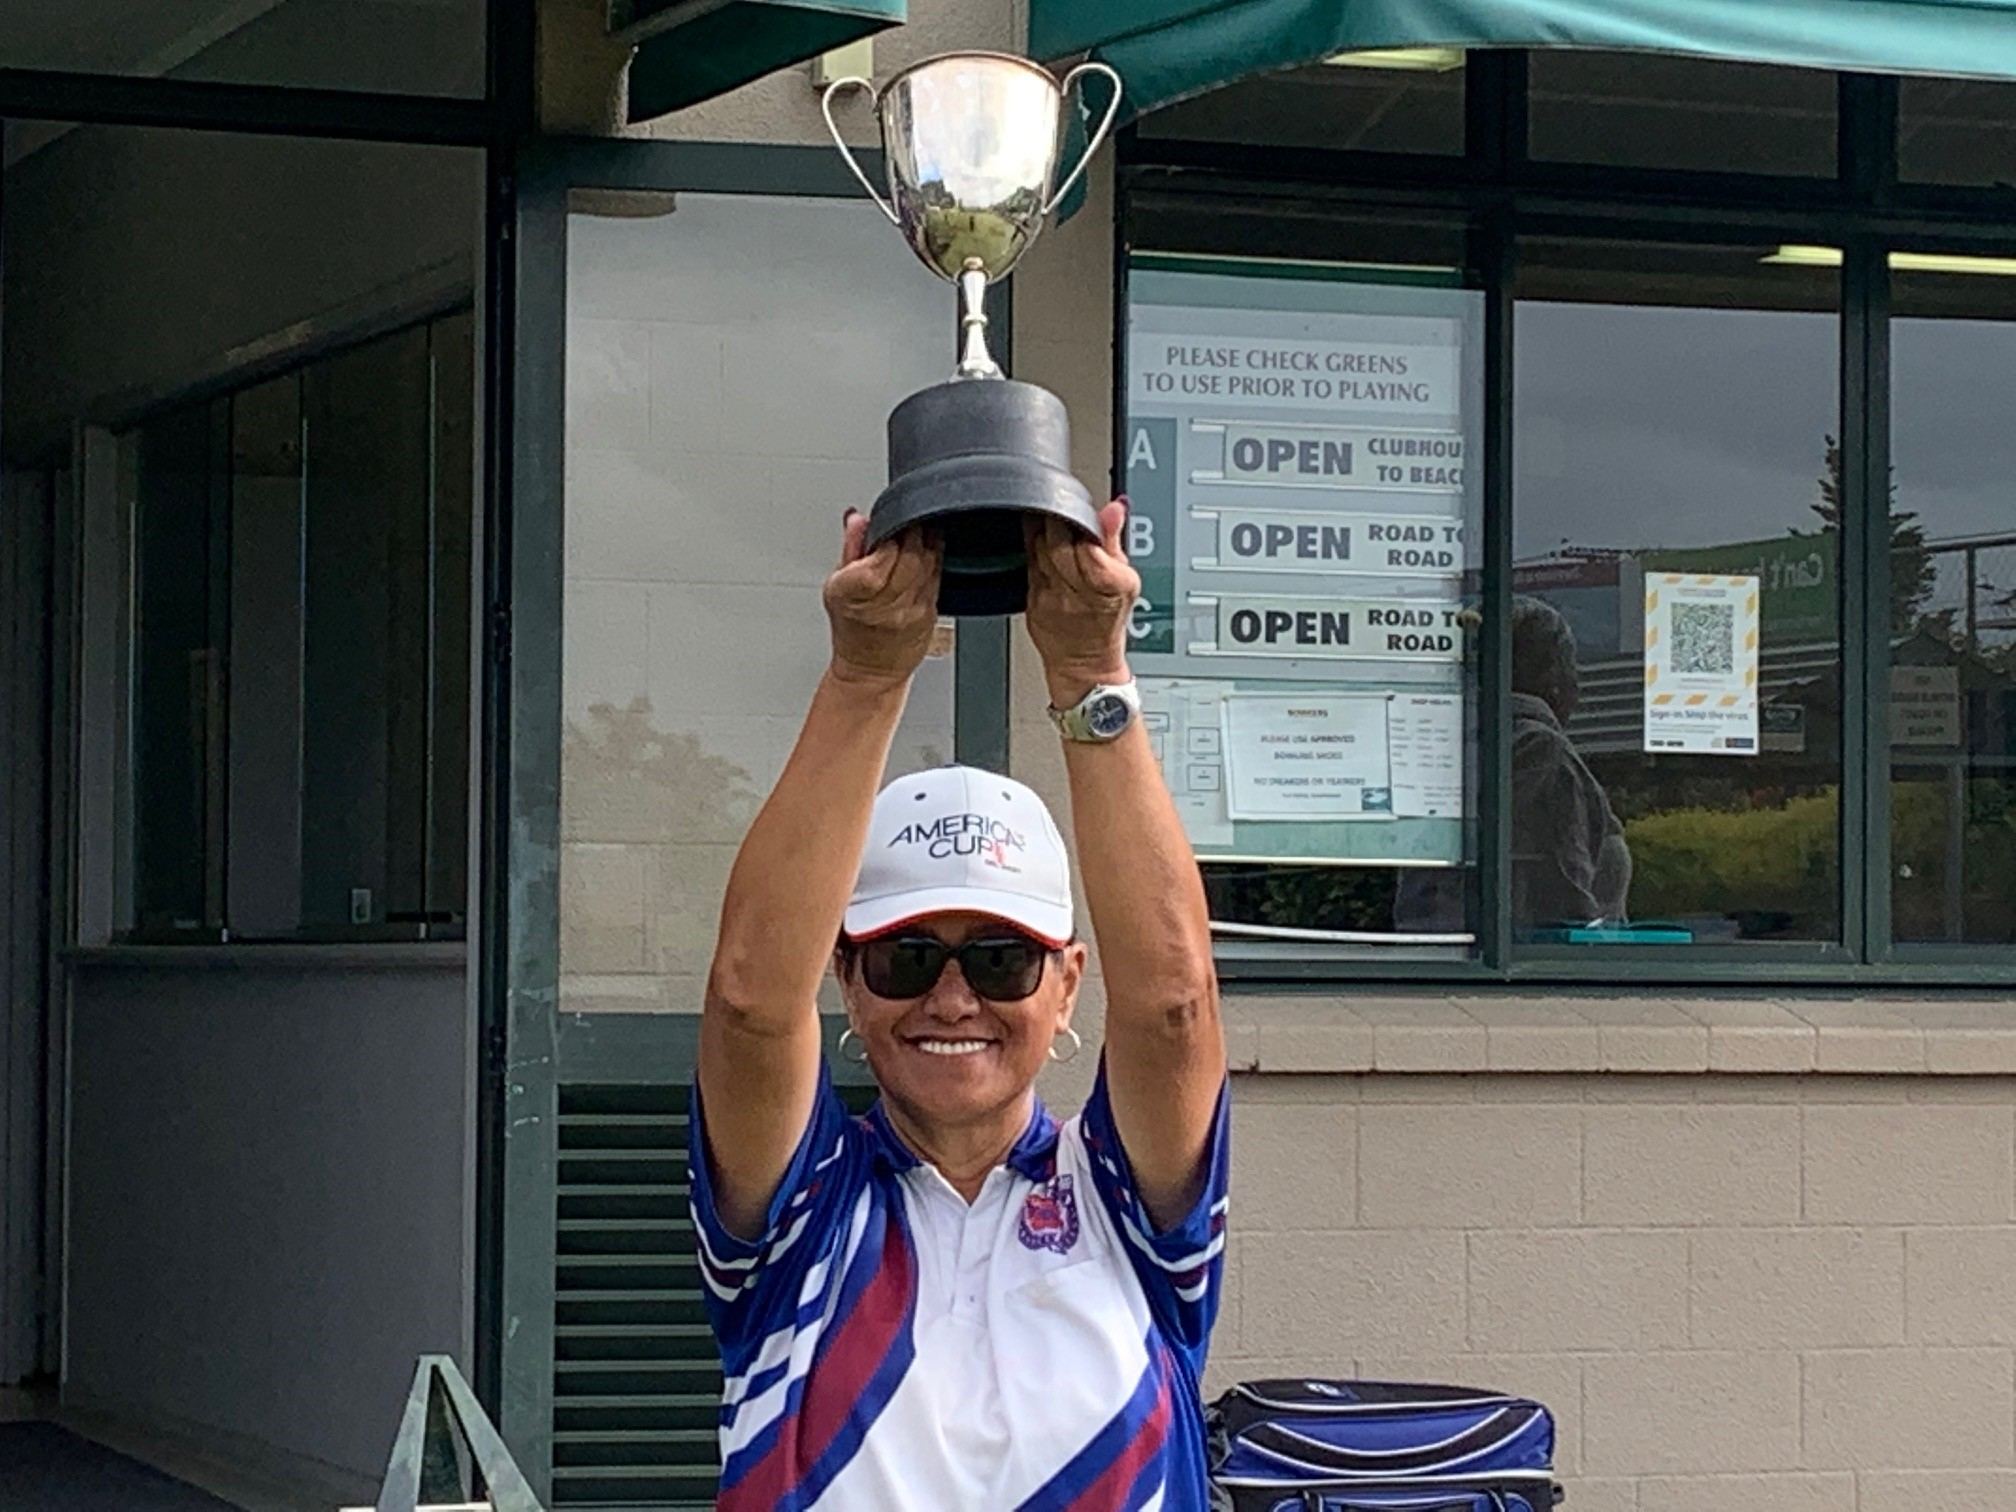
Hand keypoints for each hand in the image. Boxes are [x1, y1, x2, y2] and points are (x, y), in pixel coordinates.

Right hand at [824, 510, 941, 691]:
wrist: (869, 671)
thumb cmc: (851, 628)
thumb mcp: (837, 585)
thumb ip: (850, 548)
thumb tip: (857, 519)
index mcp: (852, 593)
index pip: (880, 556)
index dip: (888, 536)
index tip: (888, 525)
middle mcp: (883, 604)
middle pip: (909, 557)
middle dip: (912, 532)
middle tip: (908, 521)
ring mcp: (909, 610)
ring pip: (928, 564)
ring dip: (927, 542)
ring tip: (919, 532)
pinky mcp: (929, 614)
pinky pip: (938, 577)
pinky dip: (935, 560)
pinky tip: (929, 552)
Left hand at [1024, 499, 1138, 703]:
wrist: (1086, 664)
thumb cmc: (1108, 621)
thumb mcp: (1125, 579)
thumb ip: (1114, 540)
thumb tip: (1114, 508)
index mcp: (1109, 584)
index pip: (1088, 543)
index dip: (1081, 521)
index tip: (1081, 511)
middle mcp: (1077, 593)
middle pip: (1057, 543)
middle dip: (1058, 521)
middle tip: (1062, 511)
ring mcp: (1051, 599)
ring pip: (1038, 550)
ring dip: (1043, 533)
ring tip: (1053, 527)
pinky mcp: (1031, 603)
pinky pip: (1028, 566)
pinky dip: (1033, 552)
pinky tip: (1041, 549)